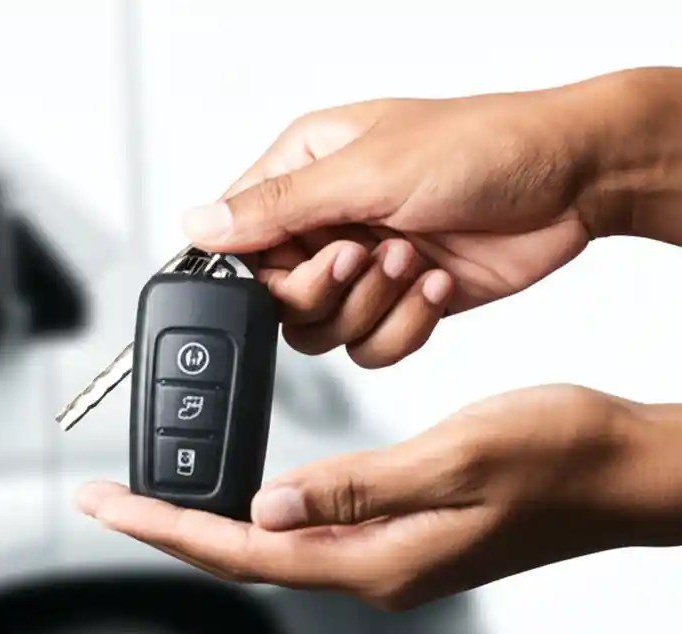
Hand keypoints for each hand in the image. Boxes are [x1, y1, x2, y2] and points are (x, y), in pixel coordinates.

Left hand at [77, 384, 681, 610]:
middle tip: (105, 500)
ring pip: (271, 544)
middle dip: (167, 527)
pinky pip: (307, 528)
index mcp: (379, 558)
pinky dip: (258, 510)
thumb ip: (360, 487)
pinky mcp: (401, 534)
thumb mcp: (458, 457)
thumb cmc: (563, 457)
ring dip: (206, 521)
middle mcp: (375, 567)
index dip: (166, 528)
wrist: (629, 471)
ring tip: (149, 496)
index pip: (245, 550)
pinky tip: (241, 493)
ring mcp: (388, 556)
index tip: (106, 505)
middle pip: (244, 556)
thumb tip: (268, 506)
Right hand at [181, 68, 681, 367]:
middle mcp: (324, 220)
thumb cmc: (483, 146)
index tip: (301, 264)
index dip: (257, 269)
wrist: (576, 181)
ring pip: (318, 332)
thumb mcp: (368, 171)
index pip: (236, 239)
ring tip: (411, 262)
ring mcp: (361, 265)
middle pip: (273, 297)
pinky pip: (366, 348)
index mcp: (302, 170)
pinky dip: (402, 329)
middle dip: (324, 290)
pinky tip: (434, 286)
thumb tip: (196, 223)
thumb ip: (278, 207)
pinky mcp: (396, 302)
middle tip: (365, 255)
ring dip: (369, 308)